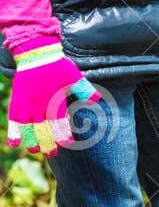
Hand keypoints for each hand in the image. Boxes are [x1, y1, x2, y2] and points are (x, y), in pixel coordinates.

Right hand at [6, 41, 100, 156]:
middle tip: (52, 154)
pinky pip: (13, 121)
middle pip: (44, 131)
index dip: (64, 135)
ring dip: (32, 141)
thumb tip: (96, 100)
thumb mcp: (74, 77)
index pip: (61, 124)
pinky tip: (14, 143)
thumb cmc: (57, 66)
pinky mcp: (16, 102)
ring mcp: (27, 106)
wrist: (36, 53)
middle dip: (48, 144)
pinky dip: (13, 132)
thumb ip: (85, 90)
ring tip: (35, 150)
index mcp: (56, 102)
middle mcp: (41, 107)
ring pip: (29, 129)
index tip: (67, 142)